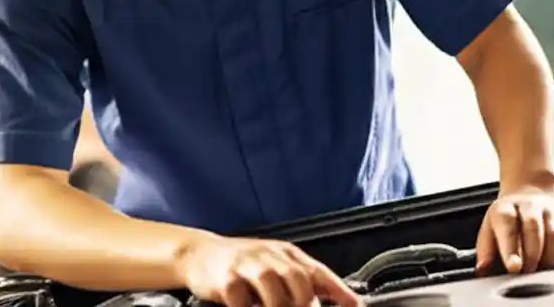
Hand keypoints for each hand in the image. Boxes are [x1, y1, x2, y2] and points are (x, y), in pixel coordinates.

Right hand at [174, 235, 359, 306]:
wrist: (199, 253)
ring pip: (274, 292)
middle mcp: (269, 256)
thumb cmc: (242, 261)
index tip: (354, 306)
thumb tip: (336, 296)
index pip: (318, 272)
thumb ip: (301, 277)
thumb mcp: (274, 261)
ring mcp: (247, 266)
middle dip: (304, 304)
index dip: (339, 291)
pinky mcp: (226, 279)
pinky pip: (243, 301)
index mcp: (285, 253)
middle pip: (299, 281)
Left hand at [475, 188, 553, 274]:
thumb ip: (486, 250)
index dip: (510, 248)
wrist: (530, 190)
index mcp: (506, 208)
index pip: (507, 225)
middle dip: (532, 256)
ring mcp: (552, 211)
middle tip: (527, 274)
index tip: (513, 266)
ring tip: (542, 270)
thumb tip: (482, 270)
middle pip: (533, 229)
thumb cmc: (508, 218)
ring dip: (550, 257)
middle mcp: (530, 206)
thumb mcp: (489, 229)